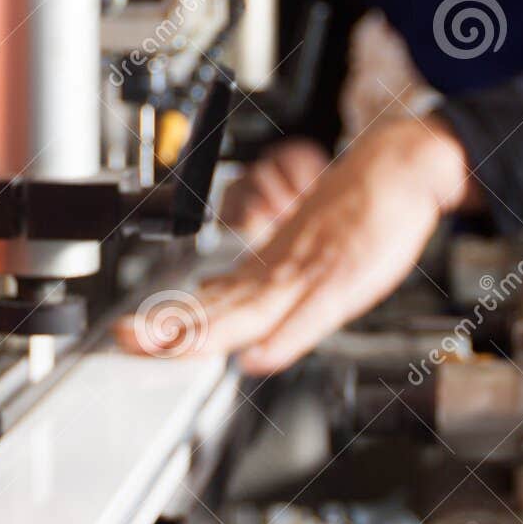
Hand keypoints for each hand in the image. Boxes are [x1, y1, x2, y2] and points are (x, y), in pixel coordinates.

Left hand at [118, 115, 474, 374]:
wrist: (397, 166)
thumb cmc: (357, 206)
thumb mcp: (304, 245)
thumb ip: (262, 278)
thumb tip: (210, 293)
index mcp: (270, 270)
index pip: (209, 304)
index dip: (169, 323)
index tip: (131, 334)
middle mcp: (281, 273)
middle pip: (218, 311)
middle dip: (169, 328)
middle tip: (125, 337)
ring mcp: (310, 275)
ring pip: (251, 313)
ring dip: (207, 333)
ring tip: (164, 345)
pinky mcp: (344, 277)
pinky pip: (311, 314)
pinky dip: (285, 339)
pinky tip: (259, 357)